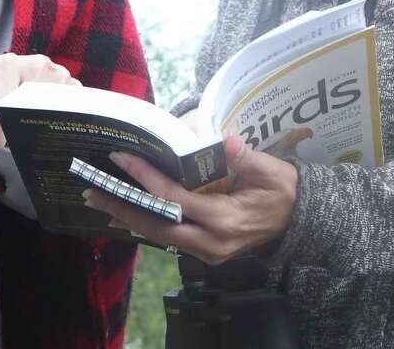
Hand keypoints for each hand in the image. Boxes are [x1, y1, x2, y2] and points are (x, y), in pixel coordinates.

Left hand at [0, 52, 80, 151]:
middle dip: (17, 130)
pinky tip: (53, 129)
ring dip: (39, 127)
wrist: (16, 83)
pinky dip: (64, 124)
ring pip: (51, 112)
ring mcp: (60, 75)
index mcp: (6, 66)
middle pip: (27, 111)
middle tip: (10, 139)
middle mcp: (36, 64)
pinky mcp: (77, 89)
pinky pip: (74, 111)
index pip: (1, 106)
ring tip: (30, 132)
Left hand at [82, 135, 298, 264]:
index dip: (148, 179)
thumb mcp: (272, 172)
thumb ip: (246, 158)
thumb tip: (226, 140)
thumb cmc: (286, 192)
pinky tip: (125, 215)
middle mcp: (212, 242)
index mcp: (226, 220)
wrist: (301, 223)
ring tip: (99, 201)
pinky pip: (169, 240)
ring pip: (160, 237)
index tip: (124, 158)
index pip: (177, 199)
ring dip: (130, 218)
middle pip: (158, 226)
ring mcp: (208, 252)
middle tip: (92, 190)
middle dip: (124, 208)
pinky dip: (146, 225)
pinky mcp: (206, 252)